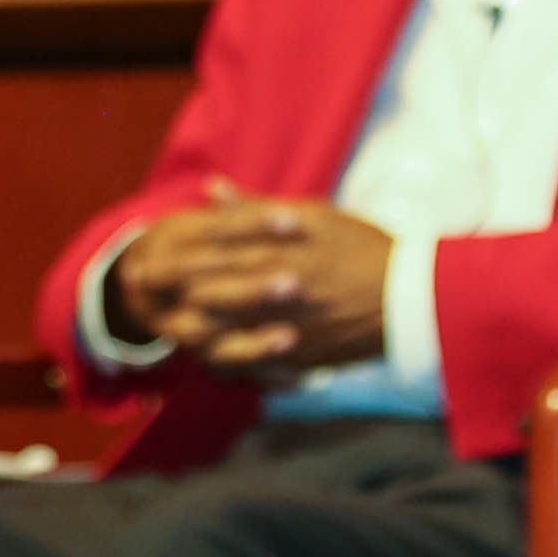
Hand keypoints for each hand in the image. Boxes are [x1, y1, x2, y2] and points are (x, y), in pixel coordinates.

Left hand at [110, 184, 393, 379]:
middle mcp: (275, 291)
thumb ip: (257, 208)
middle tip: (145, 290)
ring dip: (192, 331)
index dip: (176, 257)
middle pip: (208, 297)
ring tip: (171, 325)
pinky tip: (210, 358)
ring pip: (221, 336)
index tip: (149, 255)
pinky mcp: (298, 359)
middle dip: (173, 295)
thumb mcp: (314, 216)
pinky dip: (226, 363)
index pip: (211, 255)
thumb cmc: (364, 248)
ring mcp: (285, 329)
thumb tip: (212, 188)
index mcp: (276, 251)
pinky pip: (249, 368)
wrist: (412, 298)